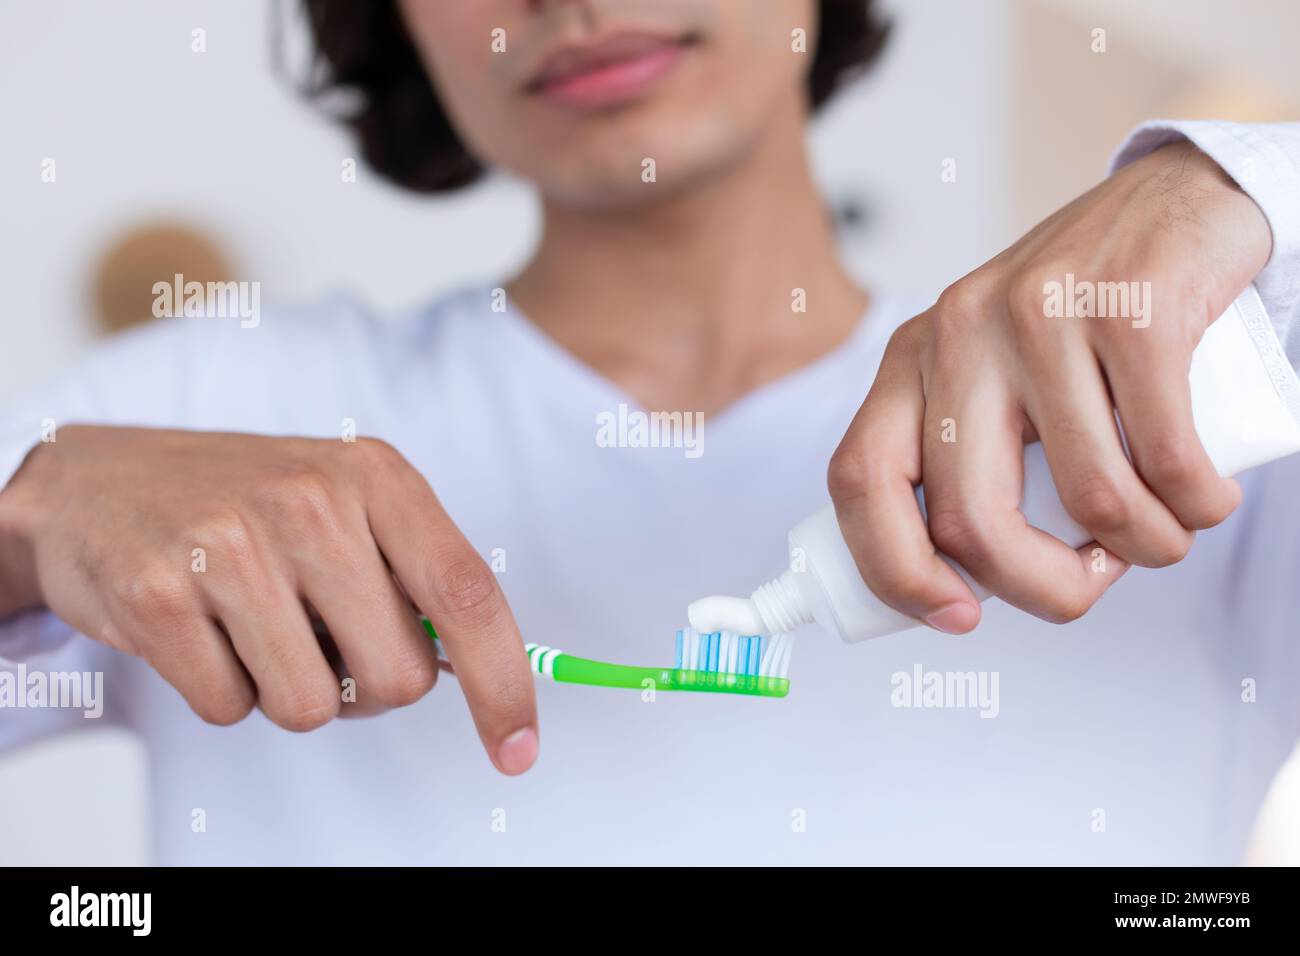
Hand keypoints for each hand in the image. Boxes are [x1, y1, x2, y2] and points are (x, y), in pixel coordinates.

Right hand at [0, 426, 537, 772]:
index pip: (468, 595)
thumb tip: (471, 673)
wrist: (100, 480)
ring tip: (254, 627)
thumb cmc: (248, 507)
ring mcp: (231, 543)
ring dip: (289, 689)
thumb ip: (413, 578)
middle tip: (322, 640)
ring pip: (312, 706)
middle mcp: (313, 500)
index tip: (518, 748)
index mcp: (377, 477)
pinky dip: (222, 689)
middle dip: (367, 685)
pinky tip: (201, 627)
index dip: (503, 683)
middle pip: (397, 676)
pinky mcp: (159, 592)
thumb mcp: (347, 506)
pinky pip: (230, 710)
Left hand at [829, 140, 1271, 630]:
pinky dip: (1195, 505)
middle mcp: (962, 331)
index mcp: (913, 358)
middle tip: (1086, 587)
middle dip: (1037, 588)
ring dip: (1142, 548)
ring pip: (1084, 497)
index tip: (956, 616)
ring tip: (1165, 531)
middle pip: (967, 516)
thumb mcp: (997, 375)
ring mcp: (1044, 314)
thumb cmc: (1085, 318)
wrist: (1182, 203)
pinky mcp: (1132, 307)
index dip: (894, 570)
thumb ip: (968, 452)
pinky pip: (1165, 455)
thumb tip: (967, 579)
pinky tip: (1204, 499)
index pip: (859, 480)